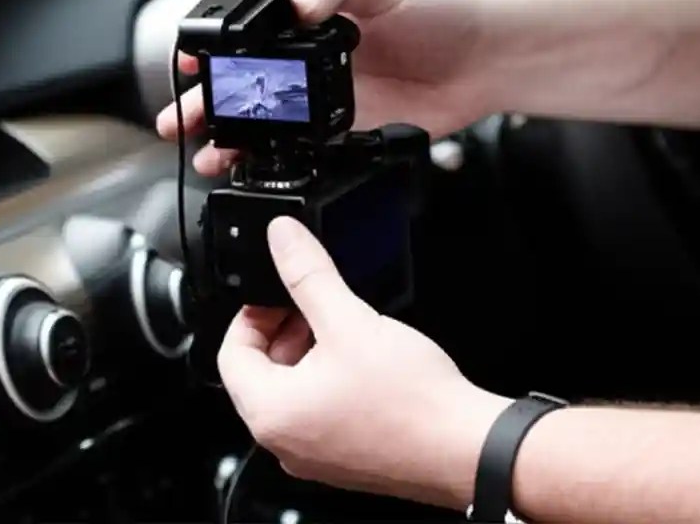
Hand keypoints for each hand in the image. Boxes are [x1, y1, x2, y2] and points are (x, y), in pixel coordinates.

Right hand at [156, 0, 490, 174]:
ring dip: (232, 141)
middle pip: (245, 87)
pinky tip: (257, 171)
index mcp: (310, 20)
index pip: (247, 37)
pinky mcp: (349, 136)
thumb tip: (297, 1)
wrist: (486, 58)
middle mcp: (312, 63)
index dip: (212, 53)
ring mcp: (327, 102)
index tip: (188, 64)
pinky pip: (305, 154)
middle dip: (206, 105)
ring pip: (266, 126)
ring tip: (207, 155)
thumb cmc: (440, 10)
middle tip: (179, 121)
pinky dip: (277, 165)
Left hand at [217, 216, 510, 509]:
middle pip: (259, 374)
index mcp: (271, 413)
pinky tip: (363, 366)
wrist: (467, 448)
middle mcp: (283, 443)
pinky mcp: (342, 460)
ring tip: (344, 333)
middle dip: (283, 333)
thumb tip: (283, 240)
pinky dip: (328, 384)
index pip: (232, 354)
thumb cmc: (413, 402)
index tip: (280, 296)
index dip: (253, 314)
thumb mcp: (351, 321)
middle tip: (314, 309)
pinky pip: (317, 414)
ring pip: (291, 394)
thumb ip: (308, 275)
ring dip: (307, 356)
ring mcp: (313, 456)